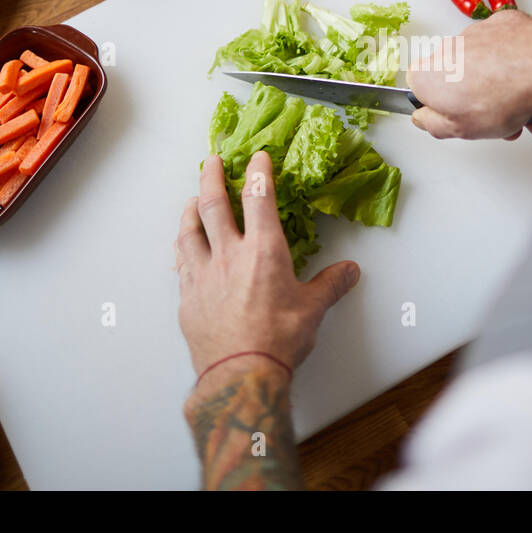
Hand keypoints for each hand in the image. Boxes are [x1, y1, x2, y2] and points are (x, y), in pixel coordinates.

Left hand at [175, 151, 360, 379]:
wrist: (239, 375)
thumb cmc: (278, 340)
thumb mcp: (313, 310)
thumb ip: (331, 285)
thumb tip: (350, 272)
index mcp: (263, 250)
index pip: (259, 198)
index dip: (258, 172)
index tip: (257, 157)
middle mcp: (228, 254)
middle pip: (214, 204)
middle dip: (212, 177)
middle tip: (211, 160)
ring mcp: (202, 275)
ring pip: (189, 230)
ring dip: (190, 210)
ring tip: (192, 199)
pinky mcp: (187, 298)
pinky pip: (182, 263)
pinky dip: (183, 249)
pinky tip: (183, 249)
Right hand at [407, 9, 531, 140]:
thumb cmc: (501, 95)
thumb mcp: (459, 130)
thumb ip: (433, 125)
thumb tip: (425, 119)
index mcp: (427, 75)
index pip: (419, 92)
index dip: (441, 110)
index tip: (459, 120)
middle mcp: (446, 49)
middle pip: (456, 81)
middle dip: (478, 104)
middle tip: (499, 121)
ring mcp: (475, 34)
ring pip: (483, 68)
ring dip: (500, 90)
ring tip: (526, 112)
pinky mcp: (502, 25)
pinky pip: (505, 50)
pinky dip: (515, 66)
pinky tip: (531, 86)